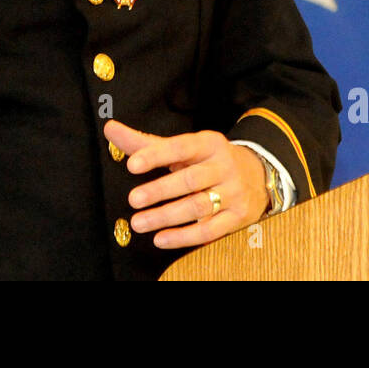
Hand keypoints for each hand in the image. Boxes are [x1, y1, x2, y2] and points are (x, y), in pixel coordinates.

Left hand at [103, 119, 267, 248]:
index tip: (132, 165)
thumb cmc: (208, 160)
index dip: (156, 155)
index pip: (180, 147)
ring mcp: (234, 192)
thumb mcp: (184, 147)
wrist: (257, 174)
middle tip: (133, 200)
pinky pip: (210, 230)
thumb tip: (111, 130)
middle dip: (160, 190)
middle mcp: (224, 165)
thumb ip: (146, 143)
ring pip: (198, 206)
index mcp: (208, 144)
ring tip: (139, 223)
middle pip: (190, 179)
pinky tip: (161, 238)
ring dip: (166, 216)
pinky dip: (184, 237)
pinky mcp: (238, 216)